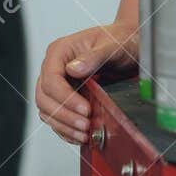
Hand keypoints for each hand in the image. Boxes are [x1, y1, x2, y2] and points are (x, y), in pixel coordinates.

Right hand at [35, 21, 138, 145]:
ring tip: (84, 134)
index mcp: (60, 51)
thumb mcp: (112, 46)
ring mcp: (59, 83)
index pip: (51, 79)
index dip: (65, 98)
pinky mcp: (66, 97)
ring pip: (47, 110)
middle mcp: (55, 67)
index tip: (85, 109)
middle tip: (85, 125)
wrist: (131, 45)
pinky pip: (56, 117)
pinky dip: (66, 129)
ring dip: (64, 125)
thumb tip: (73, 69)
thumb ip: (94, 57)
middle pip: (44, 98)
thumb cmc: (121, 40)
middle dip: (64, 115)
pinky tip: (79, 135)